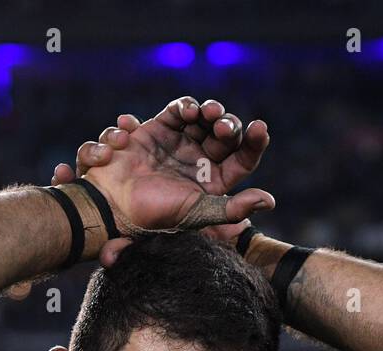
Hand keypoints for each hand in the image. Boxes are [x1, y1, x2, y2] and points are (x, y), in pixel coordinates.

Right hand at [52, 98, 271, 265]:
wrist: (113, 202)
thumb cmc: (156, 213)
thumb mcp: (198, 213)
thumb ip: (232, 208)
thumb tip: (270, 201)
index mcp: (214, 183)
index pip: (243, 159)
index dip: (254, 143)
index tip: (259, 127)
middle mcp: (201, 162)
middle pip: (227, 135)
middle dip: (229, 125)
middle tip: (223, 125)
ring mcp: (181, 143)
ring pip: (205, 118)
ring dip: (210, 110)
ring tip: (206, 113)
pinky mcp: (159, 128)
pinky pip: (179, 110)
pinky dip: (185, 106)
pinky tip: (187, 111)